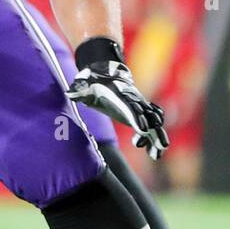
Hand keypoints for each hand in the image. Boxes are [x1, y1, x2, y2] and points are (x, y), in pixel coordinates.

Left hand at [67, 37, 169, 159]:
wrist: (107, 74)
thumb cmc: (94, 83)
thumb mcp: (85, 85)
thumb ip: (79, 90)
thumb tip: (69, 93)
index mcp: (122, 96)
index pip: (132, 108)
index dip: (137, 118)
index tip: (142, 130)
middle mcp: (134, 102)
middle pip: (148, 116)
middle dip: (154, 131)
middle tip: (160, 146)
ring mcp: (139, 107)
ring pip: (154, 122)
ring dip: (158, 137)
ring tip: (158, 154)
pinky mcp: (140, 113)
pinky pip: (152, 126)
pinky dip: (156, 137)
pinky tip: (156, 153)